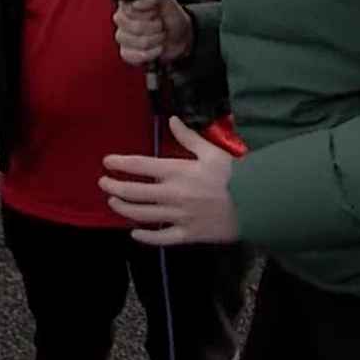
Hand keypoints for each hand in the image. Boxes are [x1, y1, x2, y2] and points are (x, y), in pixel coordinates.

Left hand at [100, 116, 239, 245]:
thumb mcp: (212, 151)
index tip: (107, 162)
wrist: (256, 204)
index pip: (139, 165)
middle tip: (103, 183)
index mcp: (177, 171)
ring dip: (123, 208)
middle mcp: (172, 195)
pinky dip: (145, 237)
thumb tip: (172, 120)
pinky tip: (135, 233)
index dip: (119, 163)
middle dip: (114, 186)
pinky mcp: (187, 235)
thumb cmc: (234, 175)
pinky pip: (160, 238)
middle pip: (133, 192)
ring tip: (114, 202)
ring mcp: (178, 216)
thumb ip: (188, 137)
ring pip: (142, 215)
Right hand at [113, 0, 192, 67]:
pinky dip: (150, 54)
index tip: (156, 13)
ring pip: (135, 42)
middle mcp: (122, 20)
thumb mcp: (167, 2)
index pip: (128, 10)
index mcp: (129, 5)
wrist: (180, 36)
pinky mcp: (126, 53)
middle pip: (133, 27)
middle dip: (153, 28)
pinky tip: (156, 48)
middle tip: (160, 25)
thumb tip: (136, 3)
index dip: (146, 14)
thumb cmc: (171, 18)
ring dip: (154, 40)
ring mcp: (123, 37)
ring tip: (160, 36)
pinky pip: (132, 56)